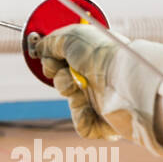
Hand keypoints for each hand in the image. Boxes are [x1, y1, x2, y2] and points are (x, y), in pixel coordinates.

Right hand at [36, 23, 121, 138]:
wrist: (121, 79)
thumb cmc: (101, 54)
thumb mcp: (70, 36)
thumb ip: (51, 42)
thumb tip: (41, 49)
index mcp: (94, 58)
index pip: (66, 62)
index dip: (53, 62)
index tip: (50, 59)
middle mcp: (99, 77)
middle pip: (65, 83)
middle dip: (61, 79)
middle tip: (69, 74)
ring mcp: (103, 100)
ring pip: (72, 103)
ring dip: (70, 94)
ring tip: (80, 90)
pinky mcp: (105, 122)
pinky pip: (82, 125)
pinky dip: (81, 117)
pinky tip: (88, 108)